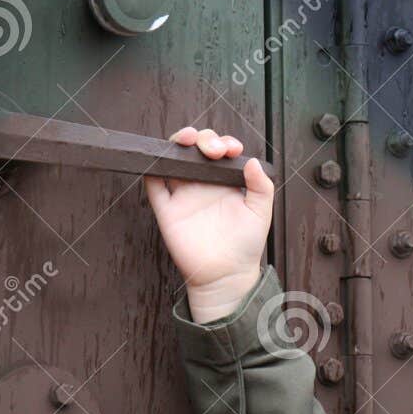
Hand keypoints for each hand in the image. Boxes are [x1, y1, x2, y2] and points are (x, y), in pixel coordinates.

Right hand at [144, 127, 273, 318]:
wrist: (226, 274)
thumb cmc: (246, 245)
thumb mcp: (261, 214)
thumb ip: (261, 187)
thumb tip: (253, 161)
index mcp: (226, 182)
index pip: (221, 152)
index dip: (224, 142)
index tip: (232, 149)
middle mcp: (203, 184)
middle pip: (196, 149)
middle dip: (204, 139)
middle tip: (214, 151)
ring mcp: (183, 195)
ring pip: (173, 159)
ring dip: (177, 143)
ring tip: (188, 140)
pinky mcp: (167, 210)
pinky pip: (154, 185)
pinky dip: (151, 169)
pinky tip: (160, 159)